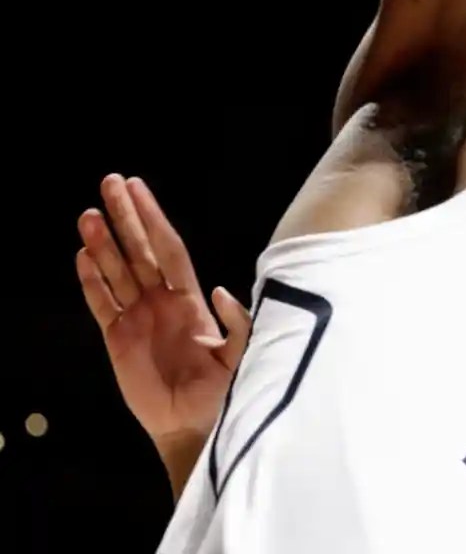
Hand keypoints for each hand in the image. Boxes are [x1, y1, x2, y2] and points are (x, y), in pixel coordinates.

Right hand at [76, 174, 248, 443]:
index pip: (170, 249)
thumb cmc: (223, 390)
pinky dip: (91, 281)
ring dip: (103, 244)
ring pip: (116, 272)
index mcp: (191, 300)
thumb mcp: (241, 354)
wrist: (196, 424)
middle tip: (109, 182)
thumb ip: (237, 323)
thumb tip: (221, 289)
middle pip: (140, 251)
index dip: (154, 219)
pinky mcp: (118, 339)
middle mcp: (162, 301)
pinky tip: (83, 256)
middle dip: (126, 217)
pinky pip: (101, 304)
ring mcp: (138, 318)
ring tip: (89, 214)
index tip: (139, 190)